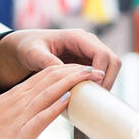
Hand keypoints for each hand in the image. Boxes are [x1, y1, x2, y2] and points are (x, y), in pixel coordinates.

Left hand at [0, 28, 122, 91]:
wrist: (25, 48)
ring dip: (105, 85)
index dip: (101, 73)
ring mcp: (90, 54)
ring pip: (111, 69)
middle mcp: (88, 44)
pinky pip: (102, 75)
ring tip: (91, 101)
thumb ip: (48, 62)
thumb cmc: (28, 47)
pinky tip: (87, 98)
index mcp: (78, 37)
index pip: (102, 54)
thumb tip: (65, 75)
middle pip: (113, 61)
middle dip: (108, 81)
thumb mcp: (33, 54)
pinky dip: (98, 86)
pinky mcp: (88, 64)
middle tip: (95, 99)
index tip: (92, 89)